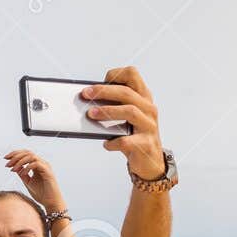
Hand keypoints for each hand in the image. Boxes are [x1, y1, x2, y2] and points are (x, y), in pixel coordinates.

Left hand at [4, 150, 66, 213]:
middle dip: (15, 156)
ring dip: (20, 161)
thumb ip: (22, 174)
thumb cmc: (41, 194)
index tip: (5, 158)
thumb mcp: (28, 182)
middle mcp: (42, 163)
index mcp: (38, 165)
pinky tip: (23, 173)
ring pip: (31, 156)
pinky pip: (36, 164)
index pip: (26, 154)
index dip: (15, 154)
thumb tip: (14, 167)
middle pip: (28, 152)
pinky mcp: (48, 172)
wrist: (51, 203)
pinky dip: (27, 167)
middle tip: (7, 164)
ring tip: (13, 169)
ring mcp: (46, 166)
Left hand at [81, 66, 163, 180]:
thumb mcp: (127, 117)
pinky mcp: (146, 144)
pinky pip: (127, 141)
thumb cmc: (135, 136)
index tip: (100, 82)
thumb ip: (114, 105)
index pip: (132, 75)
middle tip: (86, 95)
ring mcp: (149, 126)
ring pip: (130, 111)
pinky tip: (106, 143)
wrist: (150, 162)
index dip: (115, 74)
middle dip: (103, 91)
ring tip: (91, 115)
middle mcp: (149, 108)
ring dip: (107, 111)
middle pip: (127, 92)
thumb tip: (88, 99)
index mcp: (143, 98)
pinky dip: (113, 142)